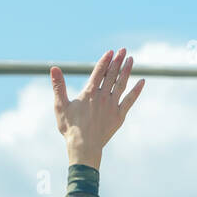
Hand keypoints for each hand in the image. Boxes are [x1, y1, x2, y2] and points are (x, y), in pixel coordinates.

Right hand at [51, 48, 143, 168]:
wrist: (84, 146)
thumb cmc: (70, 127)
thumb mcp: (61, 105)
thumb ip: (58, 86)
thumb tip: (53, 68)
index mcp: (89, 93)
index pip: (99, 72)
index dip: (105, 60)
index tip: (111, 52)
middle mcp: (103, 96)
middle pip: (112, 75)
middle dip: (117, 61)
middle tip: (123, 50)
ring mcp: (112, 105)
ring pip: (121, 84)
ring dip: (126, 71)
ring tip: (131, 59)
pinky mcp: (119, 115)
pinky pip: (130, 100)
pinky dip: (136, 90)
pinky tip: (142, 81)